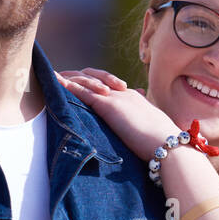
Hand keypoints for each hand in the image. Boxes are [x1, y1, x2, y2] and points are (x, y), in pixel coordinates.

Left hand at [57, 67, 180, 161]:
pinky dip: (68, 86)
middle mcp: (122, 92)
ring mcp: (115, 97)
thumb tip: (140, 133)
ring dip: (67, 78)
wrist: (167, 144)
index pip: (108, 83)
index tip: (79, 84)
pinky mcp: (108, 105)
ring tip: (51, 77)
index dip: (92, 82)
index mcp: (132, 97)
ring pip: (86, 80)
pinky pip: (83, 91)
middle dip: (76, 75)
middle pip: (95, 76)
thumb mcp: (150, 128)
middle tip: (60, 77)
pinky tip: (56, 83)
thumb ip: (142, 125)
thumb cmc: (162, 142)